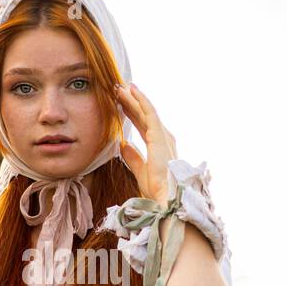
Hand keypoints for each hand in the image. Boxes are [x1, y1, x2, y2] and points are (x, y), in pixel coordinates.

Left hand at [115, 81, 177, 202]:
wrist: (166, 198)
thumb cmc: (157, 190)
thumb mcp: (140, 171)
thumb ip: (133, 158)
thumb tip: (123, 145)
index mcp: (160, 147)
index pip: (144, 126)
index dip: (133, 114)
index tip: (121, 104)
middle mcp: (164, 139)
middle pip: (145, 116)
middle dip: (131, 102)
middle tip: (119, 89)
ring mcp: (163, 136)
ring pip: (146, 111)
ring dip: (133, 98)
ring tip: (121, 86)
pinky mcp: (160, 136)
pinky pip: (149, 113)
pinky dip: (140, 100)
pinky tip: (132, 90)